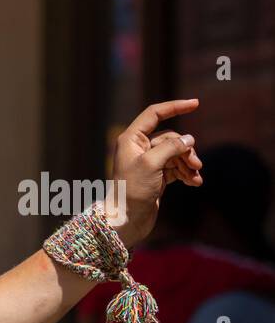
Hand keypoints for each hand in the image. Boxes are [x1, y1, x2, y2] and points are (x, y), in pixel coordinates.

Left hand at [105, 99, 202, 247]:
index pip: (154, 114)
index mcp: (131, 139)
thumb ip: (171, 147)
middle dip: (186, 150)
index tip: (196, 103)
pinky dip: (186, 173)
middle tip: (196, 165)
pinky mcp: (156, 176)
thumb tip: (189, 139)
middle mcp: (138, 148)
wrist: (127, 219)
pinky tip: (194, 183)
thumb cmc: (132, 190)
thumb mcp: (152, 164)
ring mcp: (148, 162)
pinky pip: (177, 167)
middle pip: (171, 138)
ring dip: (188, 163)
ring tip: (195, 177)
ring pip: (176, 153)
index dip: (175, 106)